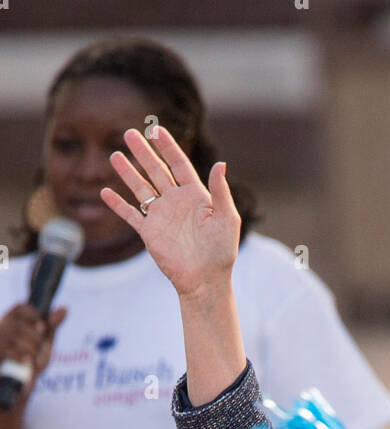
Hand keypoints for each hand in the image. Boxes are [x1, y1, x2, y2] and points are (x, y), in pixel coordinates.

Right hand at [0, 304, 66, 402]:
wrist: (15, 394)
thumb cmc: (29, 369)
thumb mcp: (42, 347)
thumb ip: (51, 328)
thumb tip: (64, 309)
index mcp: (10, 324)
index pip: (20, 308)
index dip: (33, 315)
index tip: (43, 328)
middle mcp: (0, 330)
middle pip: (19, 324)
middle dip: (35, 338)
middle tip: (39, 351)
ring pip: (14, 336)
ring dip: (30, 349)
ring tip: (32, 361)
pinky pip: (8, 351)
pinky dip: (21, 358)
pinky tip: (25, 364)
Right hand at [101, 125, 239, 299]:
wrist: (206, 280)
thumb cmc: (221, 252)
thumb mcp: (227, 220)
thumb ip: (221, 192)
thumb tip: (220, 164)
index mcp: (196, 196)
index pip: (179, 164)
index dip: (168, 147)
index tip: (156, 130)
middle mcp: (176, 202)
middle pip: (157, 170)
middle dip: (143, 152)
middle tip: (129, 133)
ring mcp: (162, 216)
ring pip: (141, 188)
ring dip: (127, 172)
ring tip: (115, 155)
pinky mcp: (150, 233)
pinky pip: (131, 215)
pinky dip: (118, 205)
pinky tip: (105, 192)